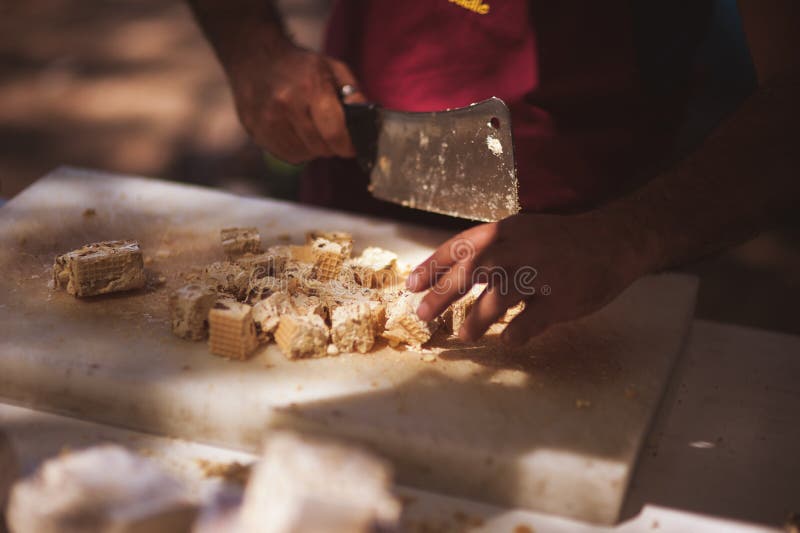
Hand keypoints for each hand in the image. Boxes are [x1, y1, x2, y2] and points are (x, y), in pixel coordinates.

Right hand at [228, 44, 364, 163]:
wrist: (255, 59)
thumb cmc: (300, 66)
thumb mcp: (333, 68)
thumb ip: (354, 94)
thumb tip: (367, 122)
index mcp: (310, 87)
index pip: (334, 133)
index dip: (348, 146)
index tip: (352, 146)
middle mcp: (287, 105)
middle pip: (320, 148)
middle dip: (332, 146)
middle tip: (332, 133)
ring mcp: (268, 121)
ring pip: (304, 154)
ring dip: (313, 148)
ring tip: (311, 128)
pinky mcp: (257, 132)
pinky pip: (287, 155)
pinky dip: (297, 149)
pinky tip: (295, 132)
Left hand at [405, 212, 653, 344]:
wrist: (615, 240)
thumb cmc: (560, 243)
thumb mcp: (521, 233)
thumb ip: (490, 250)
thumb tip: (449, 275)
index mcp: (506, 231)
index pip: (460, 245)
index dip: (432, 265)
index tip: (410, 285)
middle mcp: (521, 247)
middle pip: (474, 267)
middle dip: (444, 291)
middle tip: (423, 314)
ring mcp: (544, 271)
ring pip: (502, 292)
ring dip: (478, 316)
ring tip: (462, 335)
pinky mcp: (565, 296)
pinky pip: (535, 318)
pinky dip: (518, 332)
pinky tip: (508, 342)